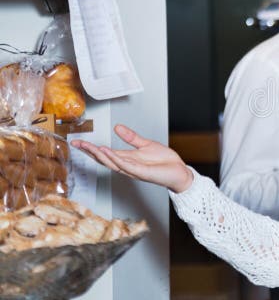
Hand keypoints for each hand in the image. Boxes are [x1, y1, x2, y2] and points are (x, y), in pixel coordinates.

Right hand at [70, 124, 193, 192]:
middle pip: (103, 159)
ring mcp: (133, 170)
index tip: (77, 142)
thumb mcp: (146, 144)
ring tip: (90, 146)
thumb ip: (131, 137)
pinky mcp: (141, 172)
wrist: (179, 172)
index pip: (104, 153)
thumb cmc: (164, 161)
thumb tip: (117, 127)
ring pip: (112, 163)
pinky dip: (115, 158)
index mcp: (127, 158)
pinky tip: (107, 151)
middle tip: (77, 143)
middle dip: (90, 152)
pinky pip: (125, 165)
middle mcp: (127, 165)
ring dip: (100, 155)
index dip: (90, 148)